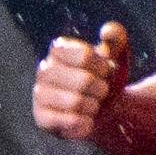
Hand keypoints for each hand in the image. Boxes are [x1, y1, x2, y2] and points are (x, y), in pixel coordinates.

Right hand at [30, 24, 133, 152]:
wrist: (101, 109)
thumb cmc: (105, 79)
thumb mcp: (115, 56)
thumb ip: (116, 39)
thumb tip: (108, 31)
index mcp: (59, 50)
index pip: (85, 56)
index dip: (104, 67)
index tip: (105, 72)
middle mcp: (44, 70)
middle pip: (84, 81)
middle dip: (101, 90)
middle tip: (101, 92)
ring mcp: (40, 94)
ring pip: (76, 102)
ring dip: (94, 107)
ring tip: (92, 105)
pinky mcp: (41, 118)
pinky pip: (69, 122)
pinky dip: (86, 124)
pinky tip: (86, 120)